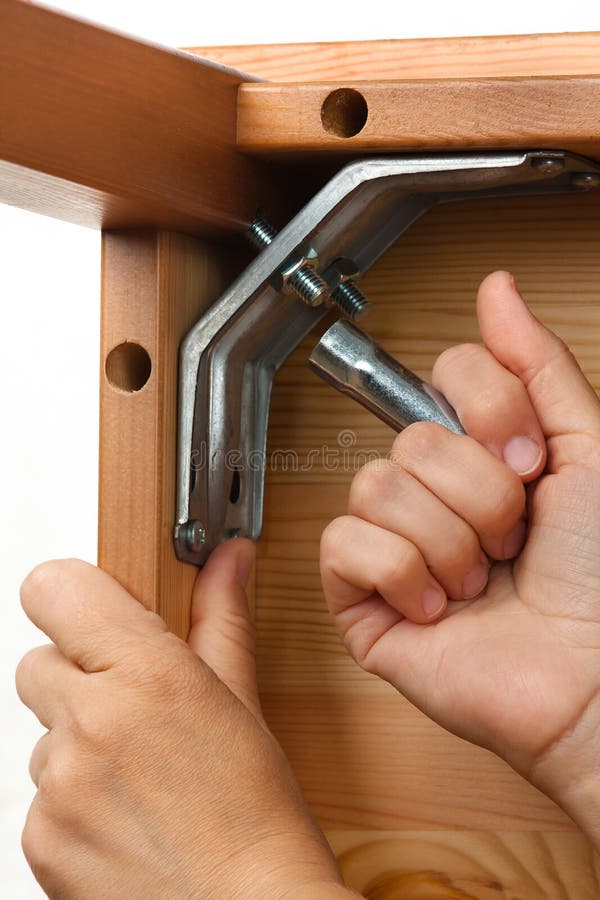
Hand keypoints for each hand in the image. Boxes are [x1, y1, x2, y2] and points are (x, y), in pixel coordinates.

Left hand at [16, 540, 349, 898]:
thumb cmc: (257, 820)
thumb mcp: (243, 704)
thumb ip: (221, 618)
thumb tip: (228, 560)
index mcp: (147, 674)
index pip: (54, 588)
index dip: (74, 595)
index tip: (97, 612)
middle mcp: (91, 723)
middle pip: (39, 660)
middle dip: (78, 675)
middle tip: (134, 708)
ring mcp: (57, 786)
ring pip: (41, 733)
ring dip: (77, 742)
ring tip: (139, 776)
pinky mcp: (38, 840)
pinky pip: (37, 796)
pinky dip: (70, 800)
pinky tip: (124, 817)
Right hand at [320, 271, 599, 844]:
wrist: (594, 679)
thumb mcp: (588, 449)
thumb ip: (536, 363)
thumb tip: (495, 288)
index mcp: (483, 453)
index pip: (444, 376)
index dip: (491, 416)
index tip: (533, 464)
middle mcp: (435, 493)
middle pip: (412, 438)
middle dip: (481, 496)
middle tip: (512, 540)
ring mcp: (394, 546)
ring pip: (377, 486)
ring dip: (448, 541)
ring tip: (479, 582)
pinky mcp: (362, 600)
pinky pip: (343, 544)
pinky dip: (402, 574)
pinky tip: (437, 607)